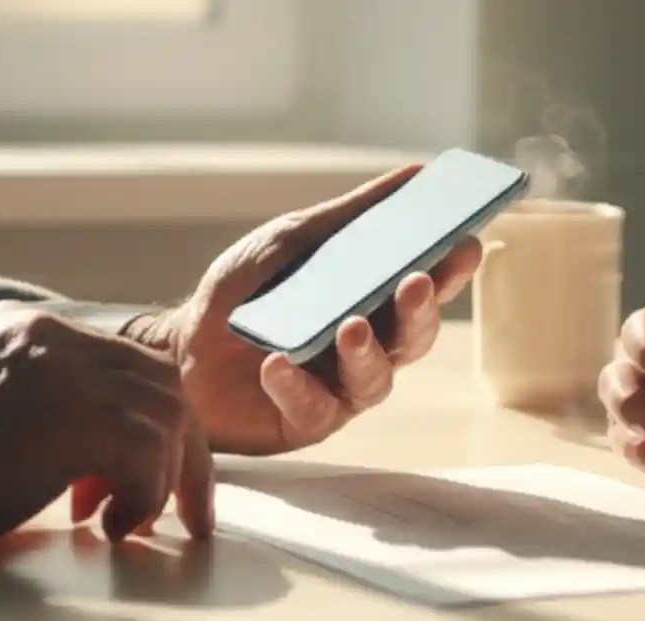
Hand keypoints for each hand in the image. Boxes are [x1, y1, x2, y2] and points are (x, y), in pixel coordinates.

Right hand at [0, 302, 212, 550]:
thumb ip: (33, 404)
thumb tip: (84, 456)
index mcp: (32, 331)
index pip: (128, 363)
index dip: (150, 421)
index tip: (155, 473)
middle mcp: (56, 339)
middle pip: (162, 384)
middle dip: (183, 451)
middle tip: (186, 511)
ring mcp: (67, 375)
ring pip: (167, 415)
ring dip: (165, 478)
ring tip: (135, 521)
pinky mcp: (73, 421)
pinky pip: (147, 454)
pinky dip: (145, 496)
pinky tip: (110, 526)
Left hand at [134, 166, 482, 454]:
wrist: (178, 350)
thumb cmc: (243, 293)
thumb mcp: (292, 241)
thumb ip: (352, 216)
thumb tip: (416, 174)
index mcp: (372, 301)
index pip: (424, 286)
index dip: (450, 269)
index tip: (465, 243)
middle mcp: (367, 347)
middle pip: (412, 336)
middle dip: (420, 310)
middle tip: (417, 280)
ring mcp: (340, 389)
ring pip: (376, 379)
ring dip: (366, 352)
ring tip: (349, 326)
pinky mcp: (305, 422)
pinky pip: (313, 408)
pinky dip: (296, 384)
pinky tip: (277, 364)